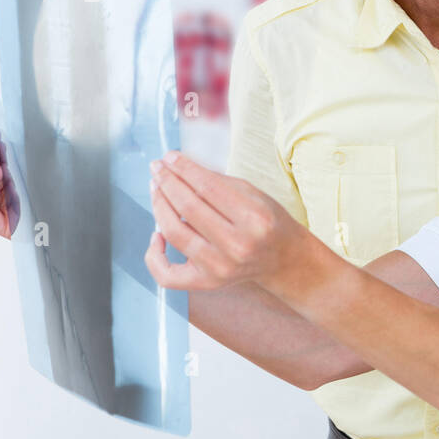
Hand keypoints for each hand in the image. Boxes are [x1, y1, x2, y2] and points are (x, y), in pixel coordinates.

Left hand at [144, 151, 300, 290]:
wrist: (284, 259)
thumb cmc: (267, 222)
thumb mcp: (254, 194)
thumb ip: (218, 181)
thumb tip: (178, 165)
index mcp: (254, 218)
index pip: (208, 187)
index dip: (184, 169)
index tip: (169, 156)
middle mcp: (238, 245)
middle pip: (189, 207)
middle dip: (167, 182)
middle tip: (157, 168)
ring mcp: (221, 267)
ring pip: (175, 233)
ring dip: (159, 206)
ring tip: (156, 189)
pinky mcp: (208, 282)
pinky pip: (168, 274)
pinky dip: (154, 256)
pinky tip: (156, 235)